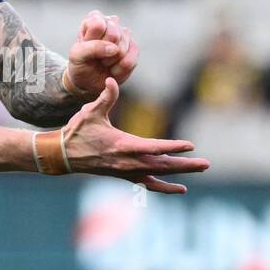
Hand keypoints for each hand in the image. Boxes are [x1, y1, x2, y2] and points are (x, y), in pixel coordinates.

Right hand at [60, 77, 209, 192]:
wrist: (64, 155)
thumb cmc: (77, 131)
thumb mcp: (91, 112)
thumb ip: (105, 97)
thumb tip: (112, 80)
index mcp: (122, 145)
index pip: (153, 147)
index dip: (172, 147)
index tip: (190, 145)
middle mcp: (127, 162)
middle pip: (162, 165)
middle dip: (185, 165)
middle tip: (206, 163)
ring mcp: (127, 171)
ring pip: (159, 175)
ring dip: (180, 173)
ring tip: (200, 169)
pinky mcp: (125, 175)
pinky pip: (149, 184)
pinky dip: (165, 187)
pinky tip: (180, 189)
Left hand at [64, 10, 137, 97]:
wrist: (88, 80)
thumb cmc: (80, 64)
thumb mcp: (77, 55)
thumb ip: (92, 47)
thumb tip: (115, 48)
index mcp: (94, 18)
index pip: (98, 25)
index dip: (94, 40)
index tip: (86, 47)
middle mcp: (111, 22)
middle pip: (114, 35)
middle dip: (103, 52)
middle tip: (96, 57)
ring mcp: (124, 35)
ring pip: (122, 49)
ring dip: (111, 61)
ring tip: (103, 62)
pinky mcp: (133, 48)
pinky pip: (131, 60)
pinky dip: (120, 69)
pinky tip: (113, 68)